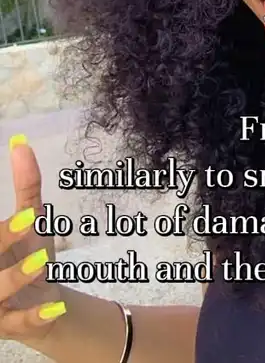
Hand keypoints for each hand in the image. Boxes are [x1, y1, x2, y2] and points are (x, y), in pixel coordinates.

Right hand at [0, 135, 65, 342]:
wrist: (43, 304)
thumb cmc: (27, 254)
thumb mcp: (30, 220)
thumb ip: (26, 185)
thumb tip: (20, 143)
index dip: (5, 229)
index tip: (28, 215)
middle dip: (4, 239)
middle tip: (31, 223)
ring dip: (16, 277)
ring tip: (41, 262)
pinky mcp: (8, 326)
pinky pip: (19, 323)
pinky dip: (35, 317)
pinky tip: (54, 306)